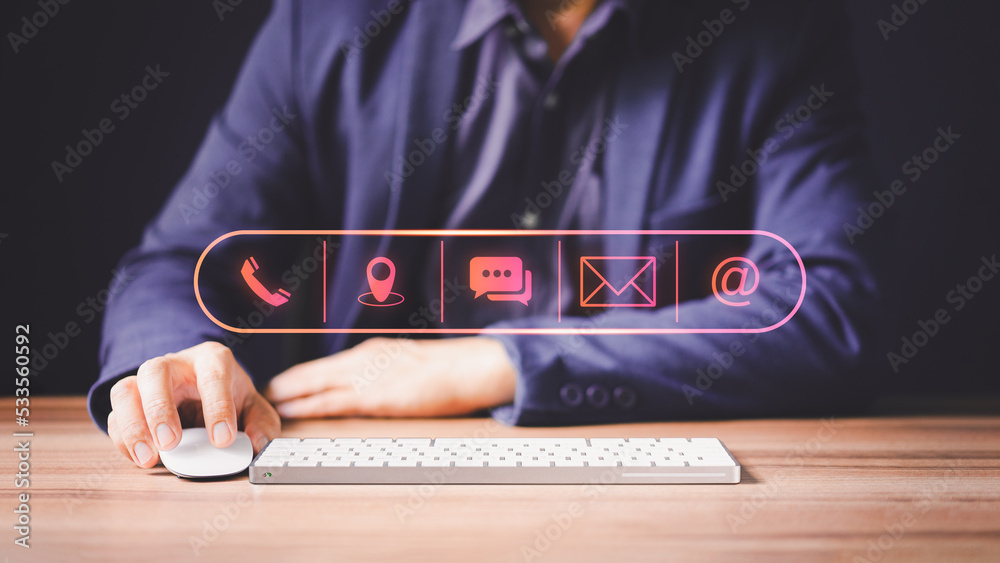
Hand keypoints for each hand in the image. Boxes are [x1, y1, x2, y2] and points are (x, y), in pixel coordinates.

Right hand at [107, 341, 280, 467]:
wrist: (203, 392)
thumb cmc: (228, 396)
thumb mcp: (253, 407)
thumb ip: (261, 424)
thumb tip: (256, 443)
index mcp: (211, 360)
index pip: (213, 375)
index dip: (218, 407)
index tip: (223, 440)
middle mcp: (175, 364)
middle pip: (155, 372)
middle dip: (160, 409)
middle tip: (171, 443)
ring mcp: (147, 382)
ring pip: (126, 390)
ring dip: (133, 426)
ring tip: (149, 457)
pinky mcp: (130, 402)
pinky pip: (116, 416)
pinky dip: (123, 439)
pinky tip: (140, 457)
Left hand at [265, 337, 515, 418]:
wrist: (469, 367)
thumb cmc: (450, 368)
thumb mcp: (413, 364)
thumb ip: (390, 372)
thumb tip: (379, 384)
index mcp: (375, 352)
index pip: (329, 364)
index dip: (304, 374)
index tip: (286, 381)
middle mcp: (365, 360)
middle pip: (314, 371)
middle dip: (288, 382)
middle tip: (265, 391)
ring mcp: (369, 377)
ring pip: (315, 385)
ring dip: (290, 395)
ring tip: (268, 402)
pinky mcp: (375, 396)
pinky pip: (333, 402)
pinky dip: (309, 406)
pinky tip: (293, 411)